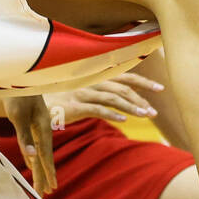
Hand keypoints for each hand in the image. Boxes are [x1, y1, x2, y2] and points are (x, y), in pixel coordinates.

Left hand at [3, 95, 57, 193]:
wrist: (18, 75)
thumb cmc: (17, 93)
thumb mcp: (18, 115)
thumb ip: (24, 138)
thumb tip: (32, 158)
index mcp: (42, 128)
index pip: (46, 155)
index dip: (48, 172)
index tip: (52, 187)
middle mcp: (42, 129)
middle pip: (44, 156)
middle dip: (45, 175)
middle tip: (47, 192)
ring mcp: (37, 126)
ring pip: (40, 152)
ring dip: (41, 168)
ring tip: (44, 183)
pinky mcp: (31, 123)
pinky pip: (35, 145)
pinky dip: (36, 157)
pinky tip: (34, 162)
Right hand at [48, 73, 163, 125]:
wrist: (37, 103)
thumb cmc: (62, 98)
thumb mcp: (85, 92)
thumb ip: (104, 92)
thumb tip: (125, 97)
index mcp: (97, 77)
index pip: (125, 77)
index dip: (143, 82)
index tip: (160, 88)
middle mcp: (92, 82)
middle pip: (123, 87)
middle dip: (141, 98)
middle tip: (154, 112)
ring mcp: (84, 93)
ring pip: (113, 98)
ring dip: (131, 107)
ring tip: (145, 115)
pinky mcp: (75, 106)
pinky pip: (97, 109)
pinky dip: (111, 114)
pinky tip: (123, 121)